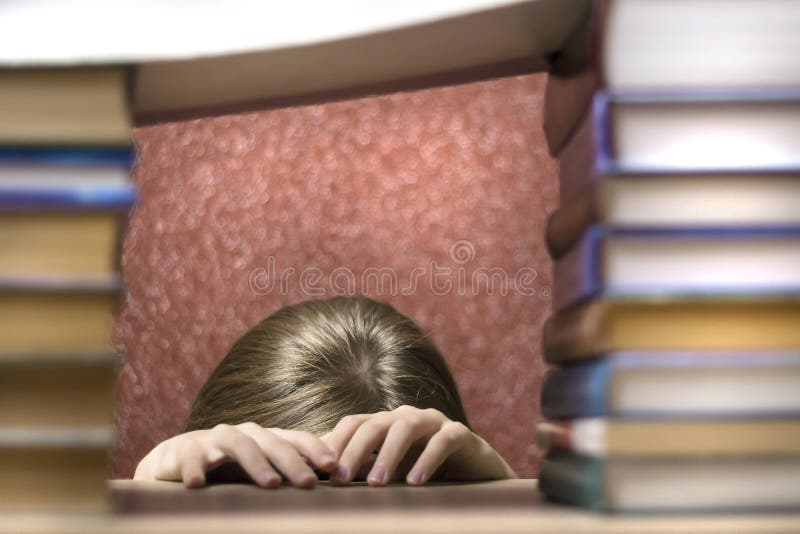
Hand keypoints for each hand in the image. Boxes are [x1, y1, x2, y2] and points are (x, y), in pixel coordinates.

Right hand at [133, 422, 337, 488]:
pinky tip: (199, 485)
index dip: (314, 449)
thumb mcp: (258, 469)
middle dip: (292, 461)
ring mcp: (214, 439)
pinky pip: (192, 459)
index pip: (294, 438)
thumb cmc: (226, 467)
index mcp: (263, 438)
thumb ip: (286, 473)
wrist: (177, 459)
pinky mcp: (186, 450)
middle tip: (308, 482)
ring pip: (239, 444)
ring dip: (256, 463)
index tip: (334, 466)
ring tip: (271, 484)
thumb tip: (326, 483)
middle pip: (271, 442)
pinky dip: (196, 470)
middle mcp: (243, 434)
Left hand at [323, 405, 515, 485]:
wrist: (475, 477)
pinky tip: (415, 482)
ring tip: (377, 483)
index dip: (337, 443)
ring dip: (388, 454)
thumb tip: (319, 473)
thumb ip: (360, 468)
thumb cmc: (424, 472)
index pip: (355, 423)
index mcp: (387, 422)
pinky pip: (442, 441)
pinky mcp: (460, 434)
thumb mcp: (389, 471)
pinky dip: (427, 460)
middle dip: (356, 451)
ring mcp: (435, 422)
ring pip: (406, 427)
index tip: (322, 471)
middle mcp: (408, 416)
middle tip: (342, 479)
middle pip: (376, 423)